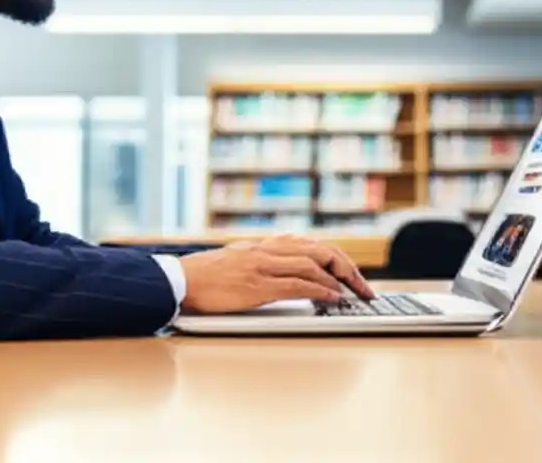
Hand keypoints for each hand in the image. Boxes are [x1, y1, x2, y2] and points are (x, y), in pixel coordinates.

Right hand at [178, 234, 375, 313]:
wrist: (178, 281)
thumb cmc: (205, 277)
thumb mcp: (238, 262)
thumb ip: (263, 263)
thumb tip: (288, 275)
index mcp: (263, 245)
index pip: (310, 245)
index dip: (336, 257)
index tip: (351, 274)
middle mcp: (266, 250)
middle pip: (319, 250)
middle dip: (346, 267)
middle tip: (363, 286)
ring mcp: (262, 266)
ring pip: (312, 263)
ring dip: (338, 278)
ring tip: (354, 292)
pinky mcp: (256, 285)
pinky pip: (296, 284)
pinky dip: (319, 289)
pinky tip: (332, 297)